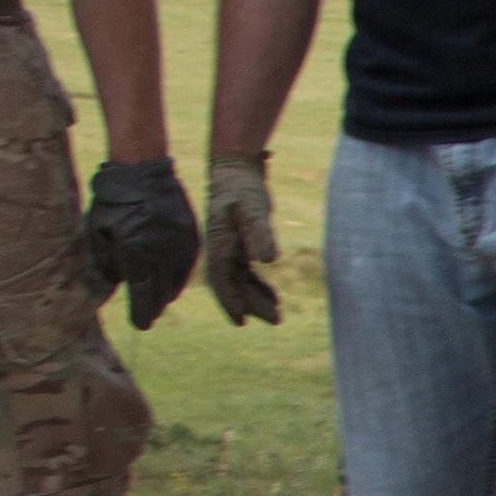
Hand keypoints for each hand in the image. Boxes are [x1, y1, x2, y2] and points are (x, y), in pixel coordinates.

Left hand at [76, 159, 199, 330]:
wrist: (140, 171)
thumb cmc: (111, 202)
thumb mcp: (97, 233)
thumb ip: (105, 263)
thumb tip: (115, 286)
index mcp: (137, 254)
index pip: (142, 295)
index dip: (142, 313)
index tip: (140, 324)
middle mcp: (163, 253)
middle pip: (162, 292)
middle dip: (154, 305)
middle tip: (148, 313)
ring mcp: (180, 244)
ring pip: (178, 280)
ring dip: (167, 292)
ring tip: (159, 298)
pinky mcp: (192, 235)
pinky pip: (188, 265)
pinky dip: (178, 275)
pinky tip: (171, 278)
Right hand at [203, 155, 281, 326]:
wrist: (238, 174)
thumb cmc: (245, 190)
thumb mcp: (254, 209)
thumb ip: (259, 234)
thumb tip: (265, 261)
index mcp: (218, 243)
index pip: (221, 279)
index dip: (230, 301)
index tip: (241, 321)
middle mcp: (220, 249)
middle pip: (232, 284)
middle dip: (250, 304)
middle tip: (276, 320)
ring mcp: (228, 249)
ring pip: (240, 281)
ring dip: (255, 298)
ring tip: (277, 314)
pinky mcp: (238, 246)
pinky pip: (245, 273)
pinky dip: (258, 286)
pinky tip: (273, 298)